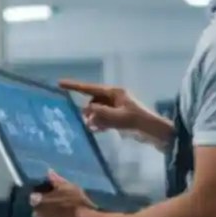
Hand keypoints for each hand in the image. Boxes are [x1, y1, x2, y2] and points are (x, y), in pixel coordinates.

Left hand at [30, 170, 97, 216]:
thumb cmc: (77, 204)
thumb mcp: (68, 187)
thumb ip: (56, 180)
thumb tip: (49, 172)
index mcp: (37, 202)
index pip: (34, 196)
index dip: (42, 194)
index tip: (50, 192)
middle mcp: (37, 215)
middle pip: (38, 208)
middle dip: (44, 205)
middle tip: (57, 201)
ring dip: (50, 215)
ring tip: (63, 211)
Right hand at [59, 80, 173, 149]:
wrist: (156, 132)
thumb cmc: (139, 121)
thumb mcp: (119, 117)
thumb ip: (102, 114)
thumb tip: (87, 111)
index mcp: (115, 92)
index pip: (90, 88)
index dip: (74, 86)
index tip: (59, 84)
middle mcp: (114, 98)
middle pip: (93, 101)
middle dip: (88, 110)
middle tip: (85, 121)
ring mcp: (117, 108)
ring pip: (98, 111)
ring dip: (94, 119)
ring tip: (92, 128)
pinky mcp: (119, 118)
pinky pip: (104, 118)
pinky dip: (100, 123)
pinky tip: (97, 130)